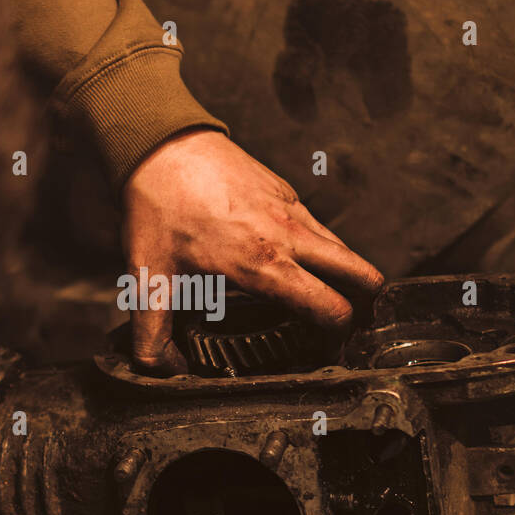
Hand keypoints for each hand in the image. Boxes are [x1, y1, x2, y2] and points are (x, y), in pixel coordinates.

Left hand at [122, 129, 382, 370]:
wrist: (162, 144)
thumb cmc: (159, 208)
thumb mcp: (149, 277)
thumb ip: (152, 333)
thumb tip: (162, 370)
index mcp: (263, 264)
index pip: (332, 309)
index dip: (337, 339)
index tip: (324, 352)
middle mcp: (290, 237)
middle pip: (365, 278)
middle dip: (365, 311)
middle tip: (344, 331)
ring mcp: (295, 212)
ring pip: (347, 253)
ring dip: (348, 281)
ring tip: (326, 303)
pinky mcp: (289, 193)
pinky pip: (323, 231)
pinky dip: (325, 254)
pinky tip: (298, 266)